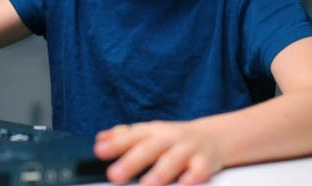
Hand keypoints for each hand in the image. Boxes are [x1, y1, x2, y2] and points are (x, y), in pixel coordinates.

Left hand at [94, 120, 223, 185]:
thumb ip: (124, 137)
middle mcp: (169, 138)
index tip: (99, 151)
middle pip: (149, 148)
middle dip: (132, 161)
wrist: (212, 138)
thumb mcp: (148, 133)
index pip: (131, 136)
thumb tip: (100, 140)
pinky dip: (193, 176)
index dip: (115, 144)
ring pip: (173, 160)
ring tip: (147, 184)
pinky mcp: (205, 162)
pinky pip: (200, 169)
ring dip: (160, 172)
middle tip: (114, 175)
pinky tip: (185, 183)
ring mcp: (188, 149)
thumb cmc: (172, 139)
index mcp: (152, 131)